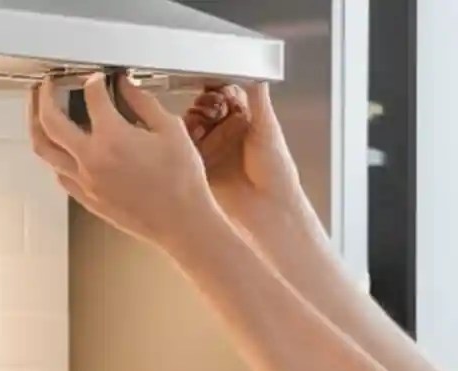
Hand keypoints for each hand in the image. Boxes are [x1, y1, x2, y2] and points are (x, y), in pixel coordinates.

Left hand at [30, 74, 221, 252]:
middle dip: (43, 96)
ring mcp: (84, 180)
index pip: (91, 96)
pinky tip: (58, 148)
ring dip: (36, 125)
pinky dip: (53, 155)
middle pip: (50, 120)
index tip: (96, 78)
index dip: (93, 81)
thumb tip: (125, 85)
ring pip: (44, 149)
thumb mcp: (170, 129)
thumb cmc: (181, 180)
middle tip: (45, 85)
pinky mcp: (85, 197)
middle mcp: (91, 159)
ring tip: (36, 112)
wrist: (181, 221)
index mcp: (113, 138)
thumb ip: (143, 102)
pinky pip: (57, 172)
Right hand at [183, 83, 307, 224]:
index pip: (225, 97)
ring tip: (199, 128)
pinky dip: (181, 144)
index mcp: (246, 122)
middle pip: (204, 111)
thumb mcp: (268, 129)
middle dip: (203, 108)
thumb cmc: (276, 174)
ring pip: (191, 128)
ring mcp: (210, 152)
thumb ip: (258, 100)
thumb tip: (255, 73)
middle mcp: (226, 136)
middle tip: (207, 111)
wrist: (267, 210)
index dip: (217, 90)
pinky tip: (187, 142)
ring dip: (191, 124)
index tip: (211, 86)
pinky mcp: (197, 168)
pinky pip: (182, 150)